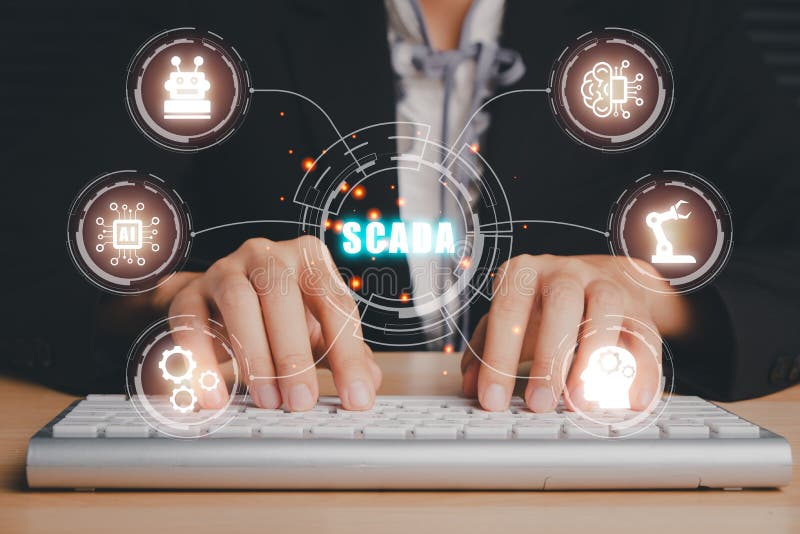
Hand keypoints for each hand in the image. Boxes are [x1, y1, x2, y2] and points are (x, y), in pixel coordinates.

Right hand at [160, 236, 380, 410]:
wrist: (219, 299)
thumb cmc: (277, 314)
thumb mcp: (316, 327)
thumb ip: (344, 351)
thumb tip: (368, 383)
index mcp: (309, 260)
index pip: (335, 304)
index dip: (348, 355)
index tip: (355, 397)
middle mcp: (268, 256)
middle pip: (283, 296)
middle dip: (294, 354)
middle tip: (302, 401)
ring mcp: (226, 269)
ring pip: (238, 303)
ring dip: (254, 356)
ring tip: (266, 399)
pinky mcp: (190, 292)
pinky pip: (191, 322)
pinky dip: (201, 361)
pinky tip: (214, 395)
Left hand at [460, 254, 686, 411]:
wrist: (604, 277)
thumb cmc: (543, 306)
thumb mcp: (510, 319)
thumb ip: (486, 347)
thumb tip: (471, 385)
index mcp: (525, 274)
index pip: (508, 311)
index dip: (499, 357)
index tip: (493, 401)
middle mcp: (566, 273)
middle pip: (562, 303)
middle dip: (550, 356)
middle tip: (539, 404)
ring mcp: (606, 286)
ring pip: (606, 310)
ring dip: (594, 358)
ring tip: (582, 403)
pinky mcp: (639, 308)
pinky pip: (646, 335)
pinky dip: (642, 370)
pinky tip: (633, 401)